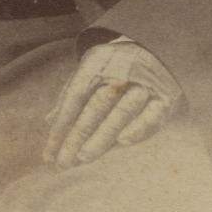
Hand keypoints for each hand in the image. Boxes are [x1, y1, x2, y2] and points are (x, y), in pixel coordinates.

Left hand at [43, 40, 182, 169]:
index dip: (61, 125)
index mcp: (97, 62)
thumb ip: (70, 94)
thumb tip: (49, 120)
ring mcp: (143, 81)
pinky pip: (151, 114)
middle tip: (64, 162)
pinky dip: (139, 127)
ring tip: (84, 158)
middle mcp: (120, 69)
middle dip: (78, 135)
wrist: (152, 49)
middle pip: (96, 104)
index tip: (48, 152)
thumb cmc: (110, 67)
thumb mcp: (88, 71)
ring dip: (102, 136)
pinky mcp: (163, 96)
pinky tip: (123, 141)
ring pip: (122, 111)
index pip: (75, 95)